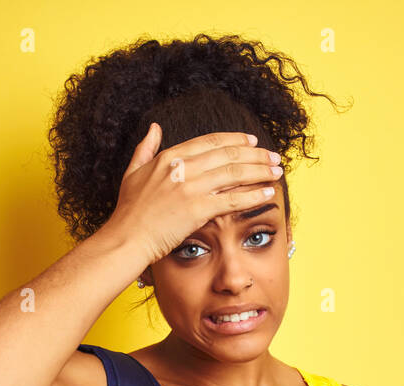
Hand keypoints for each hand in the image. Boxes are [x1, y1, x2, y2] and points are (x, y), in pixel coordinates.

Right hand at [105, 123, 283, 264]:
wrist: (126, 239)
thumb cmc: (128, 212)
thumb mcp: (132, 172)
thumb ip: (145, 148)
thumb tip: (154, 127)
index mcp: (169, 157)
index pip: (210, 142)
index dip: (234, 139)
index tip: (251, 141)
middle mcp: (182, 168)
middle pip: (228, 154)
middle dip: (255, 154)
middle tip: (273, 156)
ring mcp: (190, 188)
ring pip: (234, 173)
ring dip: (260, 171)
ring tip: (277, 172)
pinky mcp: (197, 210)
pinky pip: (232, 200)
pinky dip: (253, 195)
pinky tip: (268, 193)